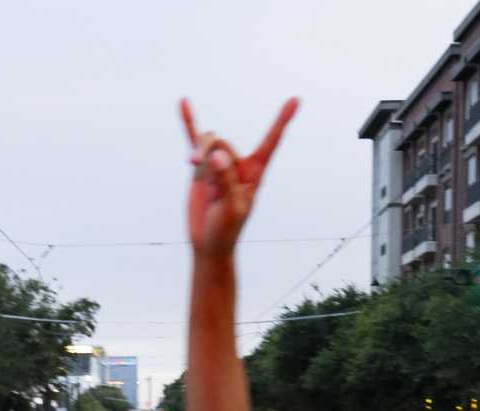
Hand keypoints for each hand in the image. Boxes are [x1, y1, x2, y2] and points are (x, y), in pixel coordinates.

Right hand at [180, 97, 297, 257]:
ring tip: (190, 163)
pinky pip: (194, 140)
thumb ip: (226, 180)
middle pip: (223, 142)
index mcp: (255, 172)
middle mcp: (238, 164)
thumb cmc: (227, 229)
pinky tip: (183, 103)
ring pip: (208, 141)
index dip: (282, 121)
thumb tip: (217, 154)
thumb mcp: (232, 208)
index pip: (271, 142)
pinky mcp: (201, 167)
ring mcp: (218, 163)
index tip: (296, 100)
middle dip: (209, 151)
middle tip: (197, 164)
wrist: (208, 242)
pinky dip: (189, 123)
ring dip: (198, 149)